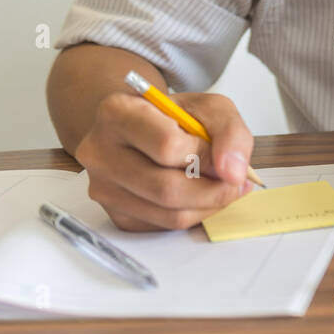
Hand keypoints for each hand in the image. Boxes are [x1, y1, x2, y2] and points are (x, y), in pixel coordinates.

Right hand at [74, 90, 255, 230]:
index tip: (225, 158)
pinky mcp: (115, 214)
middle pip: (166, 188)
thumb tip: (233, 173)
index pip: (167, 146)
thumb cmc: (174, 117)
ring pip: (168, 214)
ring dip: (207, 206)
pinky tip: (200, 196)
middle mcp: (99, 152)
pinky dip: (193, 215)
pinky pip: (163, 226)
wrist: (145, 129)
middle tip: (235, 183)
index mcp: (117, 113)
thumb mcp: (209, 107)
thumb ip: (230, 132)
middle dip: (212, 190)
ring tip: (222, 188)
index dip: (205, 157)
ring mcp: (103, 187)